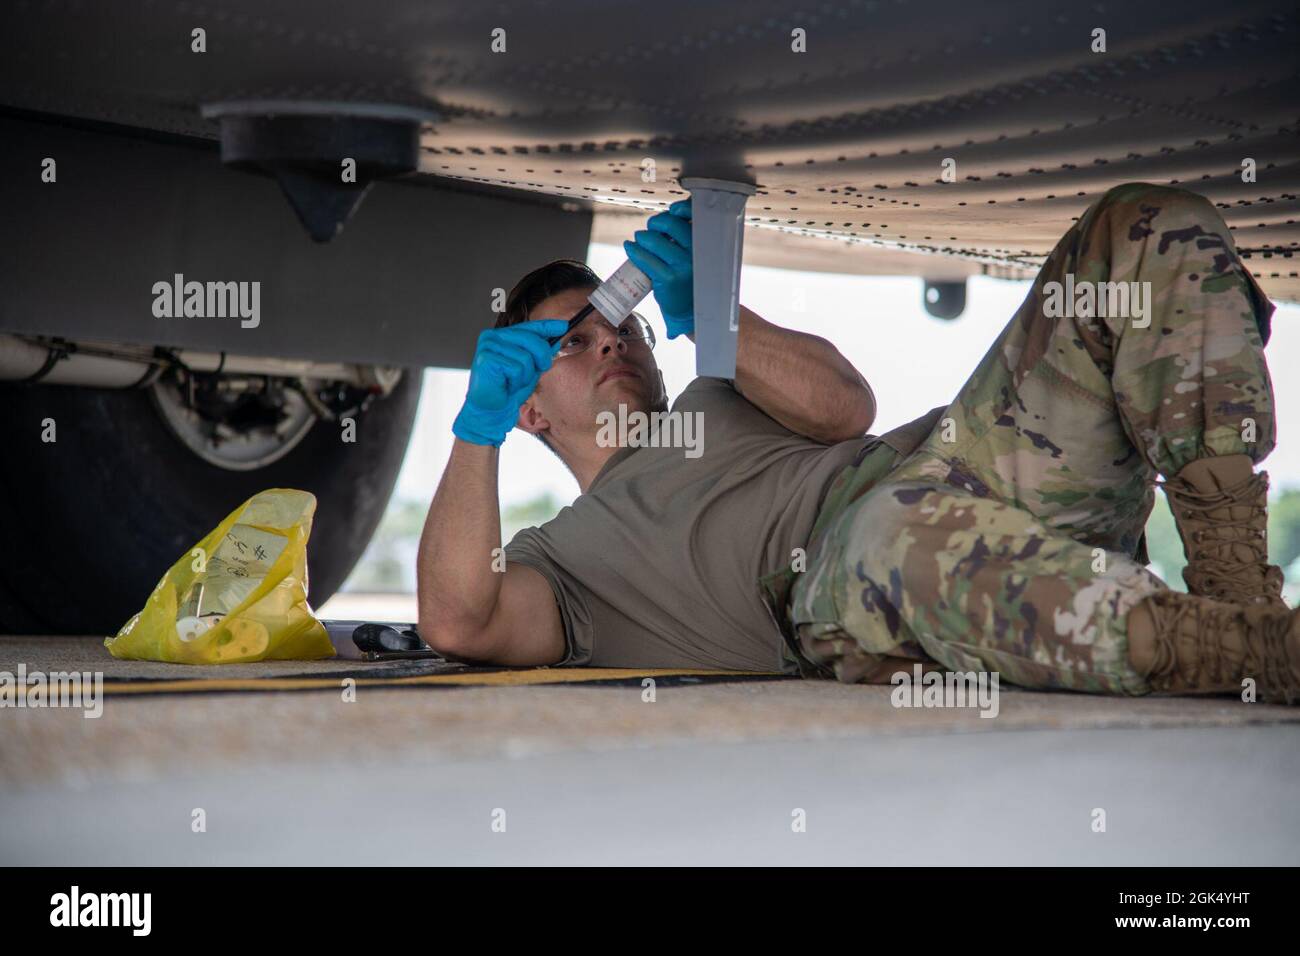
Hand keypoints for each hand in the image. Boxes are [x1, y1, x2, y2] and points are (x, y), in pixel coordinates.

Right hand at [452, 320, 569, 445]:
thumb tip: (556, 342)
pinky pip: (516, 369)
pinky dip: (516, 381)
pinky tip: (506, 386)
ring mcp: (488, 347)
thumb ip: (540, 355)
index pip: (528, 327)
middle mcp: (492, 337)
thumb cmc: (507, 389)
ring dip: (525, 375)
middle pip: (531, 340)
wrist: (490, 409)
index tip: (564, 325)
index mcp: (501, 336)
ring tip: (513, 382)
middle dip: (542, 357)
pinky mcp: (486, 359)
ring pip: (525, 358)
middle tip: (541, 368)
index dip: (547, 326)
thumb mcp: (530, 369)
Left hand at [623, 199, 693, 338]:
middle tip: (650, 229)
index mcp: (704, 244)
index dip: (681, 208)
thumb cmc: (688, 279)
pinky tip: (630, 248)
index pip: (695, 216)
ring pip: (654, 241)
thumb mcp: (692, 256)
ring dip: (642, 237)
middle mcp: (697, 253)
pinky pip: (645, 258)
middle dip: (656, 223)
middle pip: (671, 225)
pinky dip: (633, 250)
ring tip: (639, 241)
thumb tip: (668, 215)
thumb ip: (685, 237)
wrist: (689, 310)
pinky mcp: (669, 279)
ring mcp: (683, 266)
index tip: (672, 211)